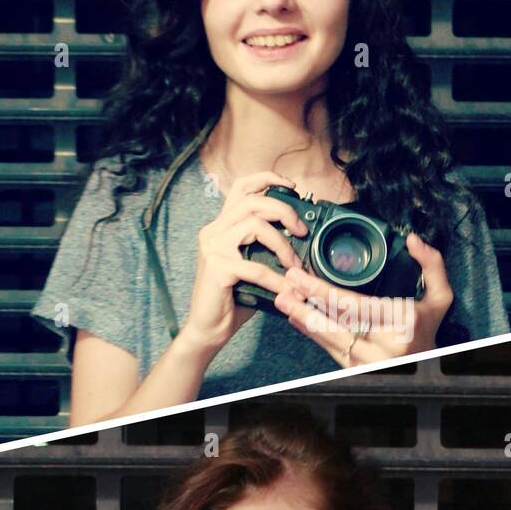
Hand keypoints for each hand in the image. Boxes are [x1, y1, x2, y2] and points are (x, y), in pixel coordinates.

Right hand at [183, 172, 303, 356]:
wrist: (208, 330)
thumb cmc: (233, 299)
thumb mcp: (253, 264)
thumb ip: (267, 246)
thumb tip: (301, 234)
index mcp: (220, 226)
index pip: (241, 188)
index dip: (267, 180)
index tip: (292, 187)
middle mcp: (212, 232)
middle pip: (253, 202)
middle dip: (284, 211)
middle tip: (302, 231)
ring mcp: (212, 248)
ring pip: (254, 225)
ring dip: (282, 244)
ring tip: (295, 265)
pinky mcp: (216, 268)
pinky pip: (255, 267)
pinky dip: (276, 280)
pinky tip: (286, 291)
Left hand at [272, 232, 453, 366]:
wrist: (426, 367)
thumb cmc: (427, 330)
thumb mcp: (440, 298)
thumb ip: (432, 265)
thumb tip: (413, 240)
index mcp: (403, 323)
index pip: (355, 305)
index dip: (323, 292)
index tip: (302, 278)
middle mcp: (384, 346)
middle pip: (335, 324)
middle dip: (304, 306)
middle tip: (285, 289)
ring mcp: (368, 361)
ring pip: (328, 339)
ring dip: (303, 320)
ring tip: (285, 303)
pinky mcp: (357, 371)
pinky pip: (329, 351)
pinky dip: (312, 335)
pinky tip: (298, 321)